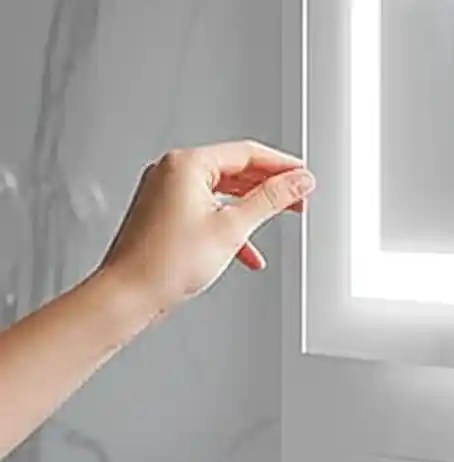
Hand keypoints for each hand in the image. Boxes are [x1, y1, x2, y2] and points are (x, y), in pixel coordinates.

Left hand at [98, 140, 314, 313]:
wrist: (128, 295)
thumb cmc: (164, 262)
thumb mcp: (233, 227)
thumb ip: (271, 200)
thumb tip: (298, 182)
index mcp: (186, 164)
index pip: (247, 153)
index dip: (282, 165)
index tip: (303, 177)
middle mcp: (171, 172)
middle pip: (234, 169)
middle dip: (269, 186)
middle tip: (297, 197)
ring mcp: (164, 192)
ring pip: (222, 192)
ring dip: (251, 206)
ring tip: (278, 218)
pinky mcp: (163, 214)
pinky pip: (206, 210)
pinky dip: (229, 224)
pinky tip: (246, 249)